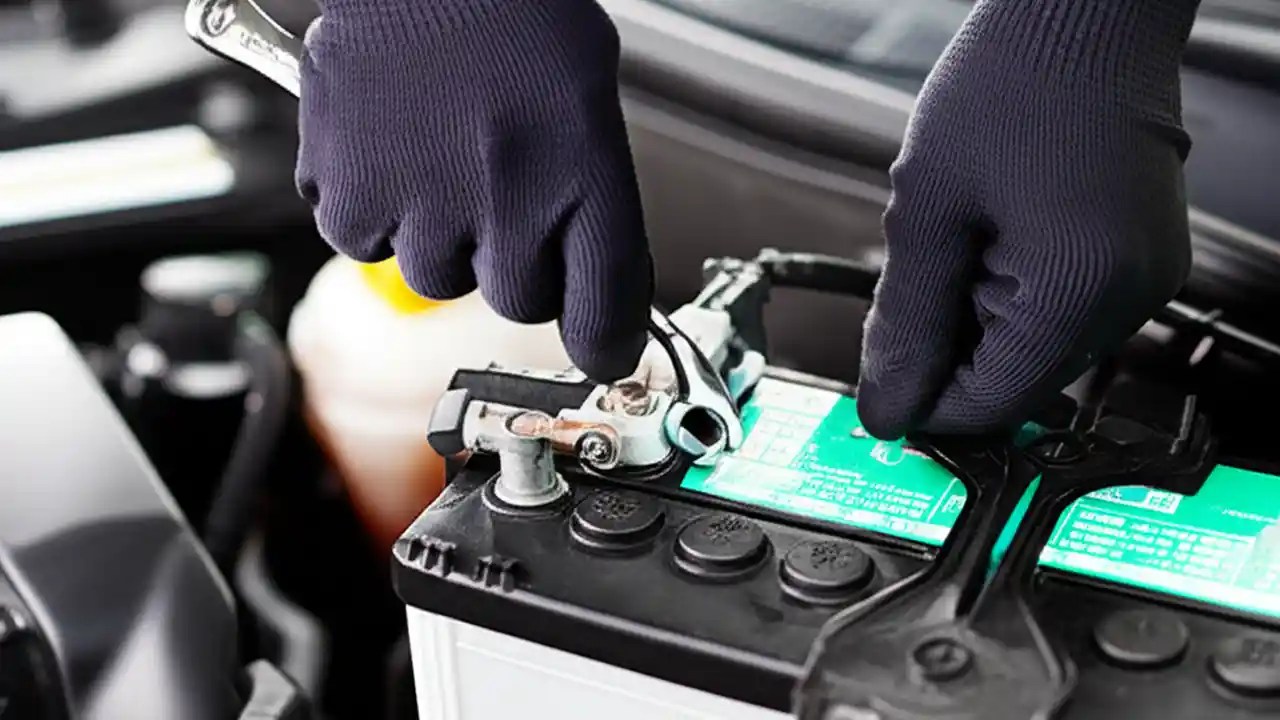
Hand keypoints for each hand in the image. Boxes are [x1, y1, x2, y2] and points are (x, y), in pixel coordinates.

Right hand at [295, 0, 651, 381]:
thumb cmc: (510, 11)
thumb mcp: (583, 98)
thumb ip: (587, 189)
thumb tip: (588, 268)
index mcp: (585, 175)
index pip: (605, 307)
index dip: (604, 338)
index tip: (601, 347)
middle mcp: (512, 204)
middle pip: (516, 301)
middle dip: (510, 260)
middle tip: (495, 193)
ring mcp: (430, 207)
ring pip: (436, 276)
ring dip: (437, 233)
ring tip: (436, 154)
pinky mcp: (355, 196)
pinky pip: (362, 241)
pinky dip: (370, 206)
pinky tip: (388, 149)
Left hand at [857, 0, 1201, 438]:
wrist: (1086, 11)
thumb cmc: (1012, 82)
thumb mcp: (927, 210)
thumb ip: (905, 321)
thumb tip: (887, 405)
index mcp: (1076, 296)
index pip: (987, 407)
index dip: (921, 397)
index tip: (883, 366)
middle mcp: (1127, 302)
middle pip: (1015, 385)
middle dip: (952, 348)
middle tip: (920, 269)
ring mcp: (1143, 281)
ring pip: (1039, 351)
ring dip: (981, 316)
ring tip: (965, 232)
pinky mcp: (1141, 260)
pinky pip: (1067, 312)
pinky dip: (1017, 291)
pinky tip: (996, 230)